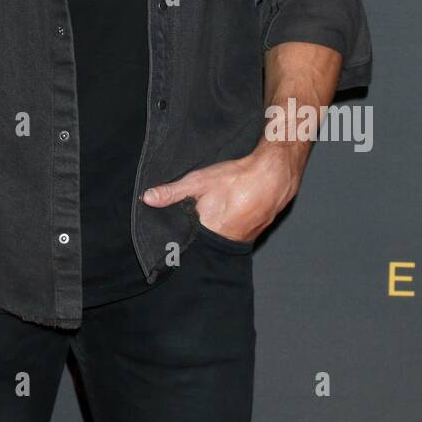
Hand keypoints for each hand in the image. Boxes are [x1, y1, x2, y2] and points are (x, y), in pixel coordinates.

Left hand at [140, 142, 299, 243]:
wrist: (274, 175)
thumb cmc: (236, 178)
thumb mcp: (199, 181)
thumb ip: (173, 192)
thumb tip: (147, 199)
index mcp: (210, 234)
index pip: (188, 246)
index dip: (178, 242)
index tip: (169, 239)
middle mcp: (227, 243)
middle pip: (204, 245)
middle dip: (196, 238)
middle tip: (191, 223)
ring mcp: (243, 240)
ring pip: (220, 242)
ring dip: (213, 234)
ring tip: (209, 219)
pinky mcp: (254, 234)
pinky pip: (235, 236)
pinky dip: (228, 229)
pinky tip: (226, 217)